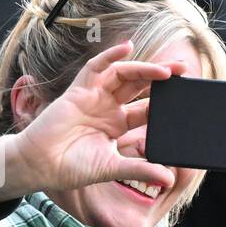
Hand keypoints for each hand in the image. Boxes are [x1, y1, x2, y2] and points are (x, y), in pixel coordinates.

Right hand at [0, 41, 180, 210]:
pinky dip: (110, 56)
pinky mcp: (78, 91)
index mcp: (118, 125)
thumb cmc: (72, 167)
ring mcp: (94, 97)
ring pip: (123, 75)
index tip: (185, 99)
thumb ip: (140, 170)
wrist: (39, 165)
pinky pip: (96, 68)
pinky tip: (127, 48)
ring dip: (144, 69)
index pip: (147, 110)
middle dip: (161, 78)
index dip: (164, 103)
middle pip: (140, 87)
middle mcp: (108, 108)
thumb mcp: (113, 168)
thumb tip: (169, 178)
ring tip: (166, 70)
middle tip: (184, 72)